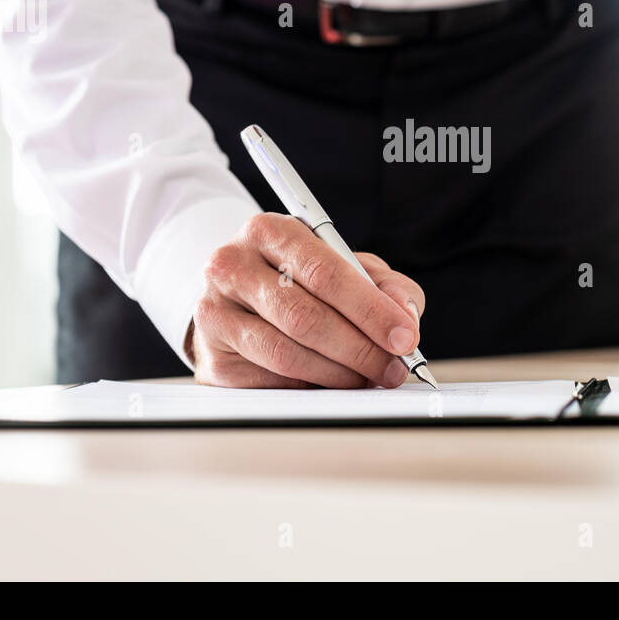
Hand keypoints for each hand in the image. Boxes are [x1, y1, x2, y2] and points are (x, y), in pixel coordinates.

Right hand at [188, 213, 424, 388]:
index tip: (404, 336)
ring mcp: (215, 313)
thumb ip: (384, 285)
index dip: (370, 309)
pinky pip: (269, 381)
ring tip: (368, 377)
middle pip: (305, 316)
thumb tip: (405, 318)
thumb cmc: (296, 278)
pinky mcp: (213, 357)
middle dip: (360, 348)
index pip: (325, 272)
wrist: (236, 295)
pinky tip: (331, 383)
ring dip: (338, 373)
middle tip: (392, 367)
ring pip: (286, 354)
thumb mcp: (344, 265)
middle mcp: (232, 266)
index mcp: (268, 231)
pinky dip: (310, 387)